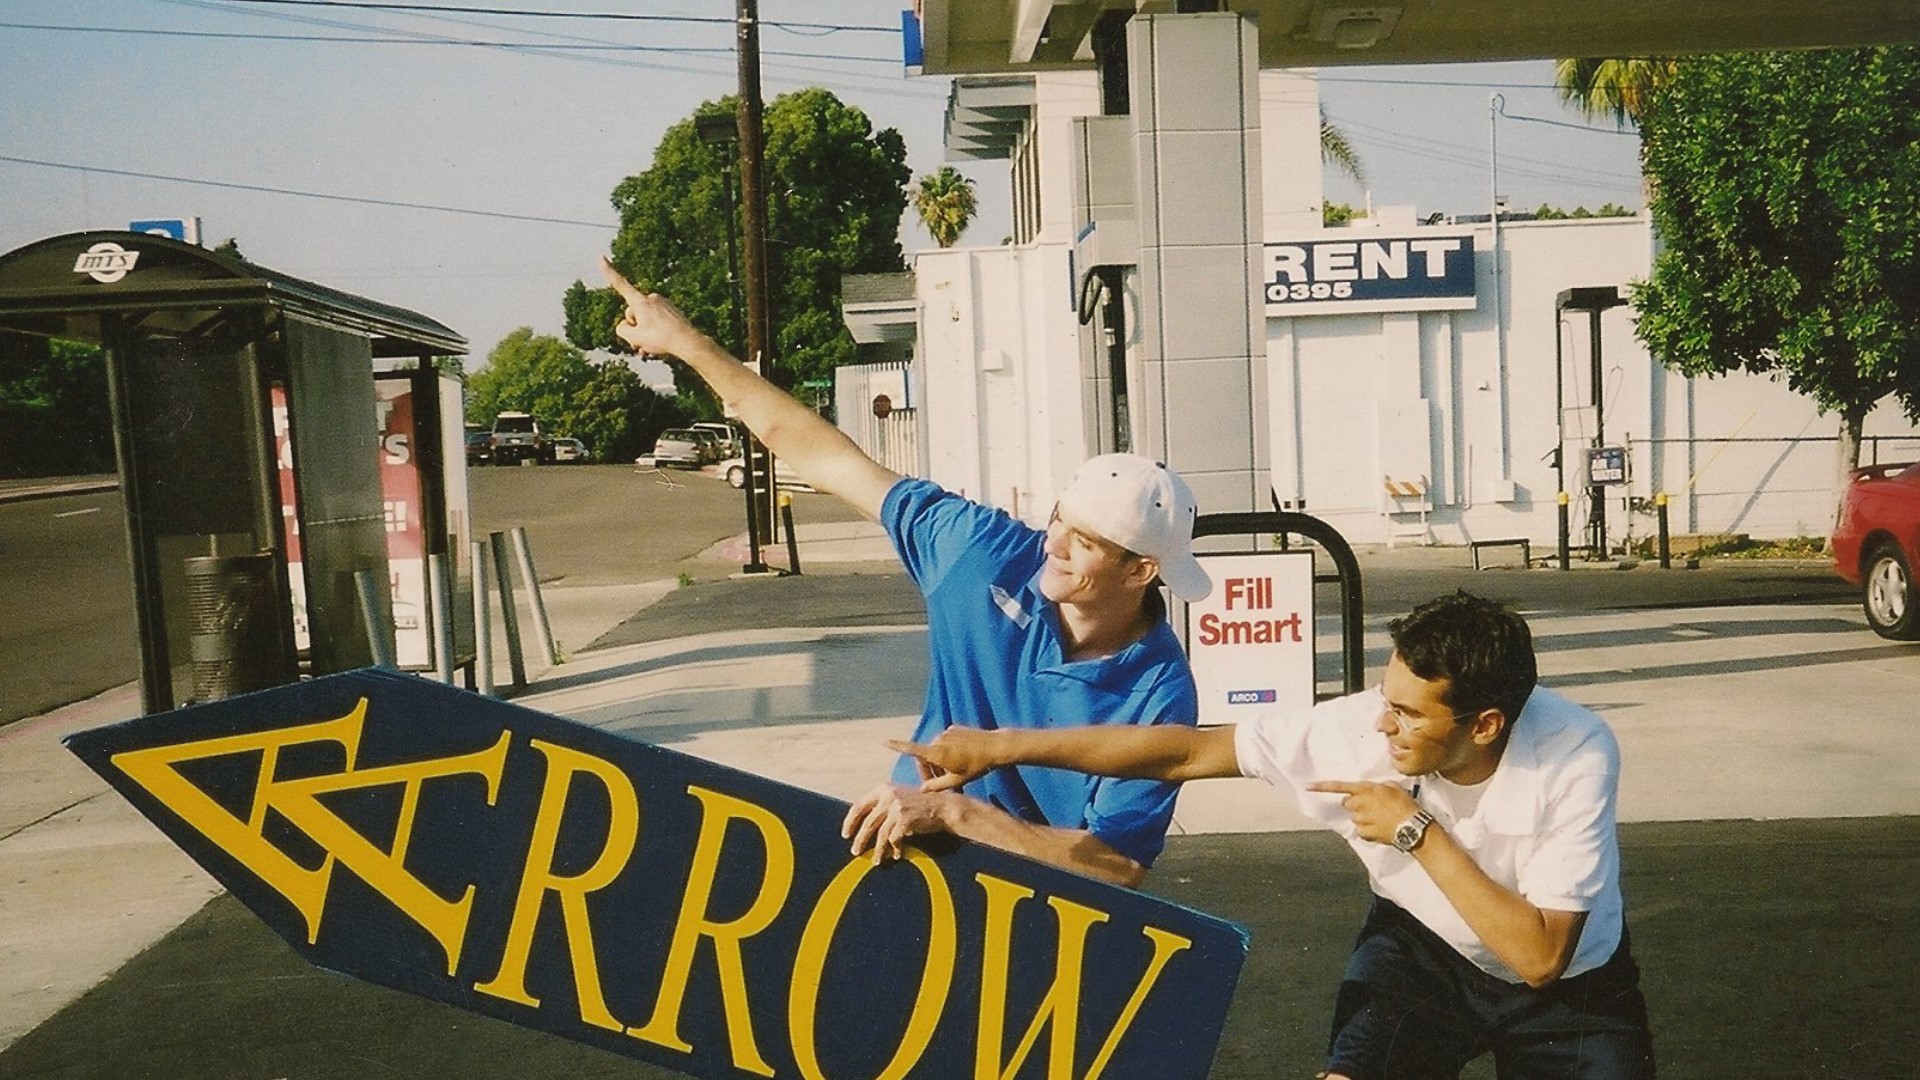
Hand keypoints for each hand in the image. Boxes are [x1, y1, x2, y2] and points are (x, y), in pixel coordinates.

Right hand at [598, 255, 702, 357]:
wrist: (688, 342)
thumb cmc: (661, 339)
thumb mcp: (634, 338)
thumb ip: (622, 329)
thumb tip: (626, 326)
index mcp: (640, 301)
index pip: (620, 284)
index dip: (609, 272)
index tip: (601, 257)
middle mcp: (652, 298)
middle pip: (634, 312)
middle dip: (635, 327)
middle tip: (641, 343)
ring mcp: (664, 303)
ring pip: (646, 318)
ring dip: (646, 332)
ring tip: (652, 346)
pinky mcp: (672, 310)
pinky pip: (658, 320)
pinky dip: (656, 331)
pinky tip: (661, 343)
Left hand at [840, 783, 953, 864]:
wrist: (943, 807)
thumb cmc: (919, 805)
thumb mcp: (898, 798)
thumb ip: (881, 807)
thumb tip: (861, 826)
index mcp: (883, 789)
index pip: (859, 806)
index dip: (850, 822)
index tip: (845, 834)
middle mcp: (888, 796)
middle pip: (868, 822)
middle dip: (860, 839)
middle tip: (856, 852)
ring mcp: (897, 807)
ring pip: (880, 834)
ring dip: (878, 850)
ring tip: (876, 861)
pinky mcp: (905, 819)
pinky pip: (894, 839)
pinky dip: (895, 849)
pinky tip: (897, 856)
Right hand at [886, 728, 997, 791]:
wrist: (995, 747)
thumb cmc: (976, 766)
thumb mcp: (956, 780)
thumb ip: (936, 786)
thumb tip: (922, 791)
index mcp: (937, 752)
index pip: (912, 749)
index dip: (897, 746)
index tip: (884, 741)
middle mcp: (938, 740)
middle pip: (926, 756)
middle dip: (929, 769)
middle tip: (940, 783)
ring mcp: (947, 732)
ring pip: (936, 750)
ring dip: (940, 761)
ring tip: (955, 773)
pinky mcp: (954, 728)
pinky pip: (946, 742)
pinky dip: (948, 751)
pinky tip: (962, 759)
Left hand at [1305, 780, 1420, 845]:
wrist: (1412, 826)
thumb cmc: (1405, 804)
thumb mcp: (1393, 788)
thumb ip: (1378, 788)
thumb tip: (1374, 792)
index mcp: (1365, 789)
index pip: (1339, 787)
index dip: (1322, 787)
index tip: (1308, 786)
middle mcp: (1359, 804)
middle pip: (1347, 803)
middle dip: (1355, 805)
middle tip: (1372, 807)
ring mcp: (1360, 819)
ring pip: (1355, 818)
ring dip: (1364, 818)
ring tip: (1382, 819)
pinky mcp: (1364, 833)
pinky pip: (1361, 831)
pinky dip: (1368, 831)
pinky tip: (1381, 829)